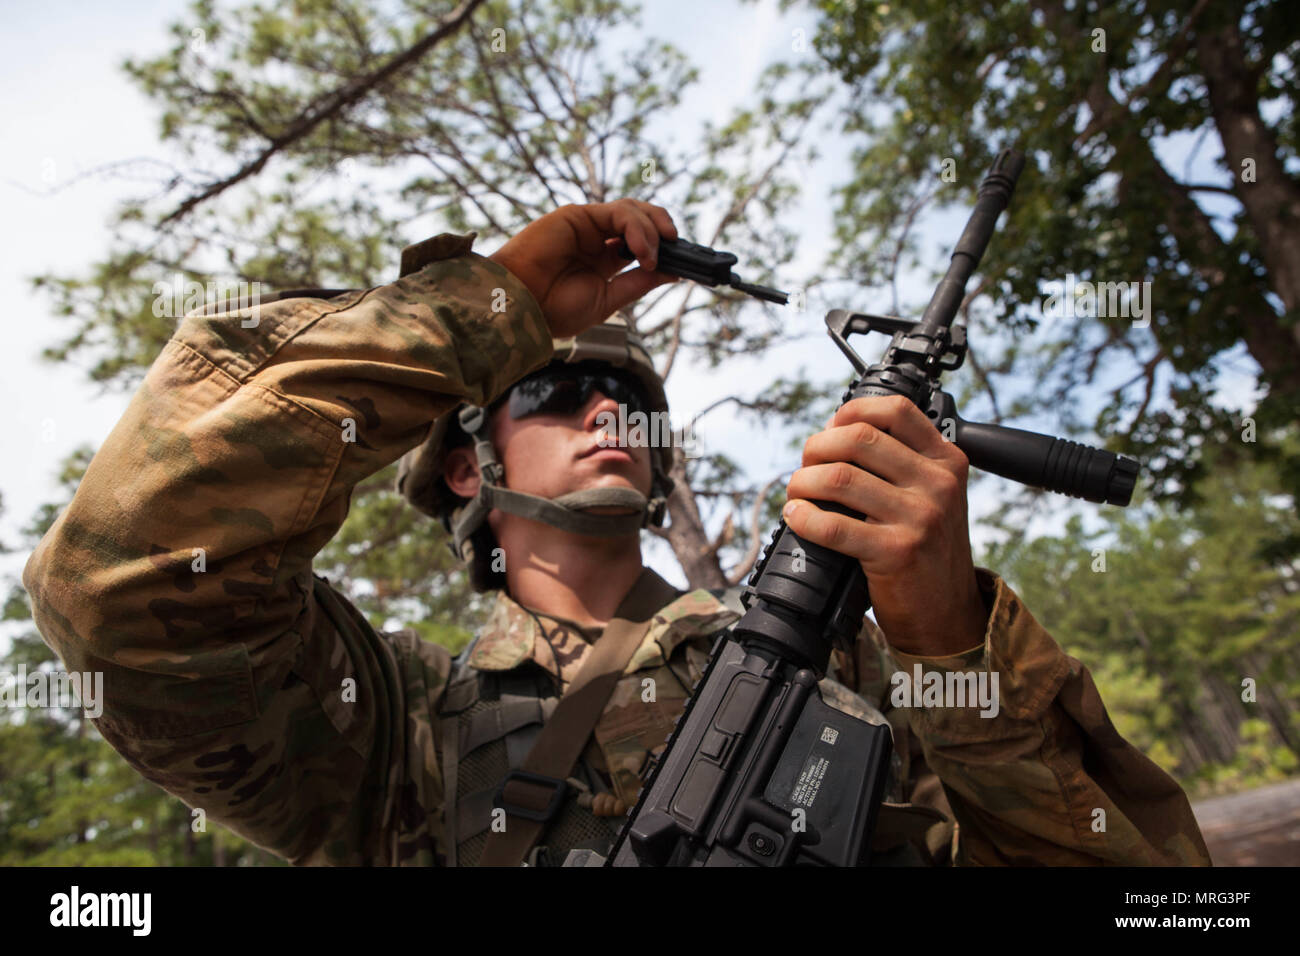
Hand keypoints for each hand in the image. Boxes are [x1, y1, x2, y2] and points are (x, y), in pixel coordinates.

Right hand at [488, 199, 679, 338]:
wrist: (522, 306)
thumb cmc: (555, 310)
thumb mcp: (609, 300)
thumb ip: (639, 282)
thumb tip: (673, 272)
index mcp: (606, 262)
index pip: (645, 245)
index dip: (668, 249)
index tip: (689, 264)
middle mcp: (600, 241)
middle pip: (644, 221)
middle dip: (667, 231)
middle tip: (680, 251)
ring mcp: (589, 226)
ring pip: (635, 212)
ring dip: (653, 231)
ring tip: (652, 258)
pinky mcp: (579, 215)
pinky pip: (619, 212)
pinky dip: (638, 228)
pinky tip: (642, 250)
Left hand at [782, 395, 988, 657]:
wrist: (947, 614)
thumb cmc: (928, 552)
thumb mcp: (933, 497)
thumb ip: (901, 465)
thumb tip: (834, 434)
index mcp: (947, 461)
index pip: (896, 411)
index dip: (852, 412)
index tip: (829, 428)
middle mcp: (938, 483)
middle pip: (859, 438)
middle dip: (817, 448)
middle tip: (805, 467)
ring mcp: (920, 517)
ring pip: (839, 478)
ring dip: (803, 483)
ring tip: (796, 494)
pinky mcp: (897, 551)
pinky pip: (833, 525)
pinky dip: (803, 518)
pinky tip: (796, 518)